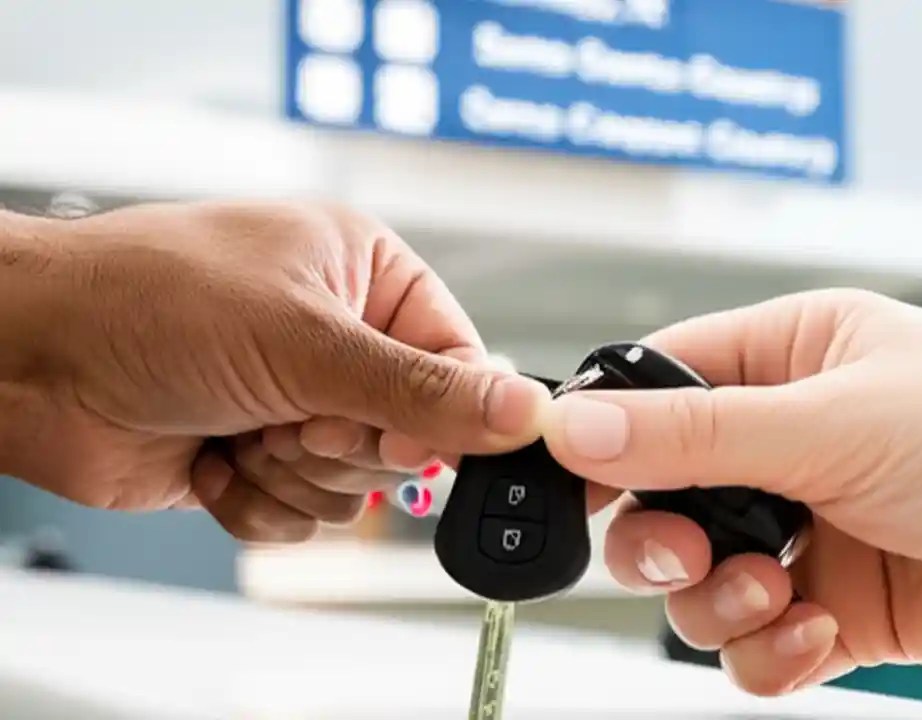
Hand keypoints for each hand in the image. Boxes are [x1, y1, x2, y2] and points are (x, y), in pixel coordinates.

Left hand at [0, 202, 548, 540]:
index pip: (462, 361)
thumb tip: (523, 410)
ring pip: (356, 489)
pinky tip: (213, 454)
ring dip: (291, 473)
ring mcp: (297, 403)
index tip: (398, 435)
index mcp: (367, 276)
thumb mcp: (306, 339)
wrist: (25, 362)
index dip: (441, 413)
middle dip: (342, 442)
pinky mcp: (258, 459)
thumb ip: (423, 388)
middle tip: (291, 414)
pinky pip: (303, 518)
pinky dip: (255, 501)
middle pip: (411, 436)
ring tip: (239, 425)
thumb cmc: (145, 300)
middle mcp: (339, 340)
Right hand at [540, 289, 921, 696]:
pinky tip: (820, 631)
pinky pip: (755, 641)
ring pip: (697, 579)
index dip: (608, 432)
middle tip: (684, 554)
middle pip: (661, 493)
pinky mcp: (836, 604)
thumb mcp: (835, 420)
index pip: (660, 381)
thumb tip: (575, 427)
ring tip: (775, 594)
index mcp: (793, 356)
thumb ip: (695, 432)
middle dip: (660, 537)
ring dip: (718, 601)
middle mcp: (793, 441)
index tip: (575, 479)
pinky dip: (771, 649)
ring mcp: (812, 525)